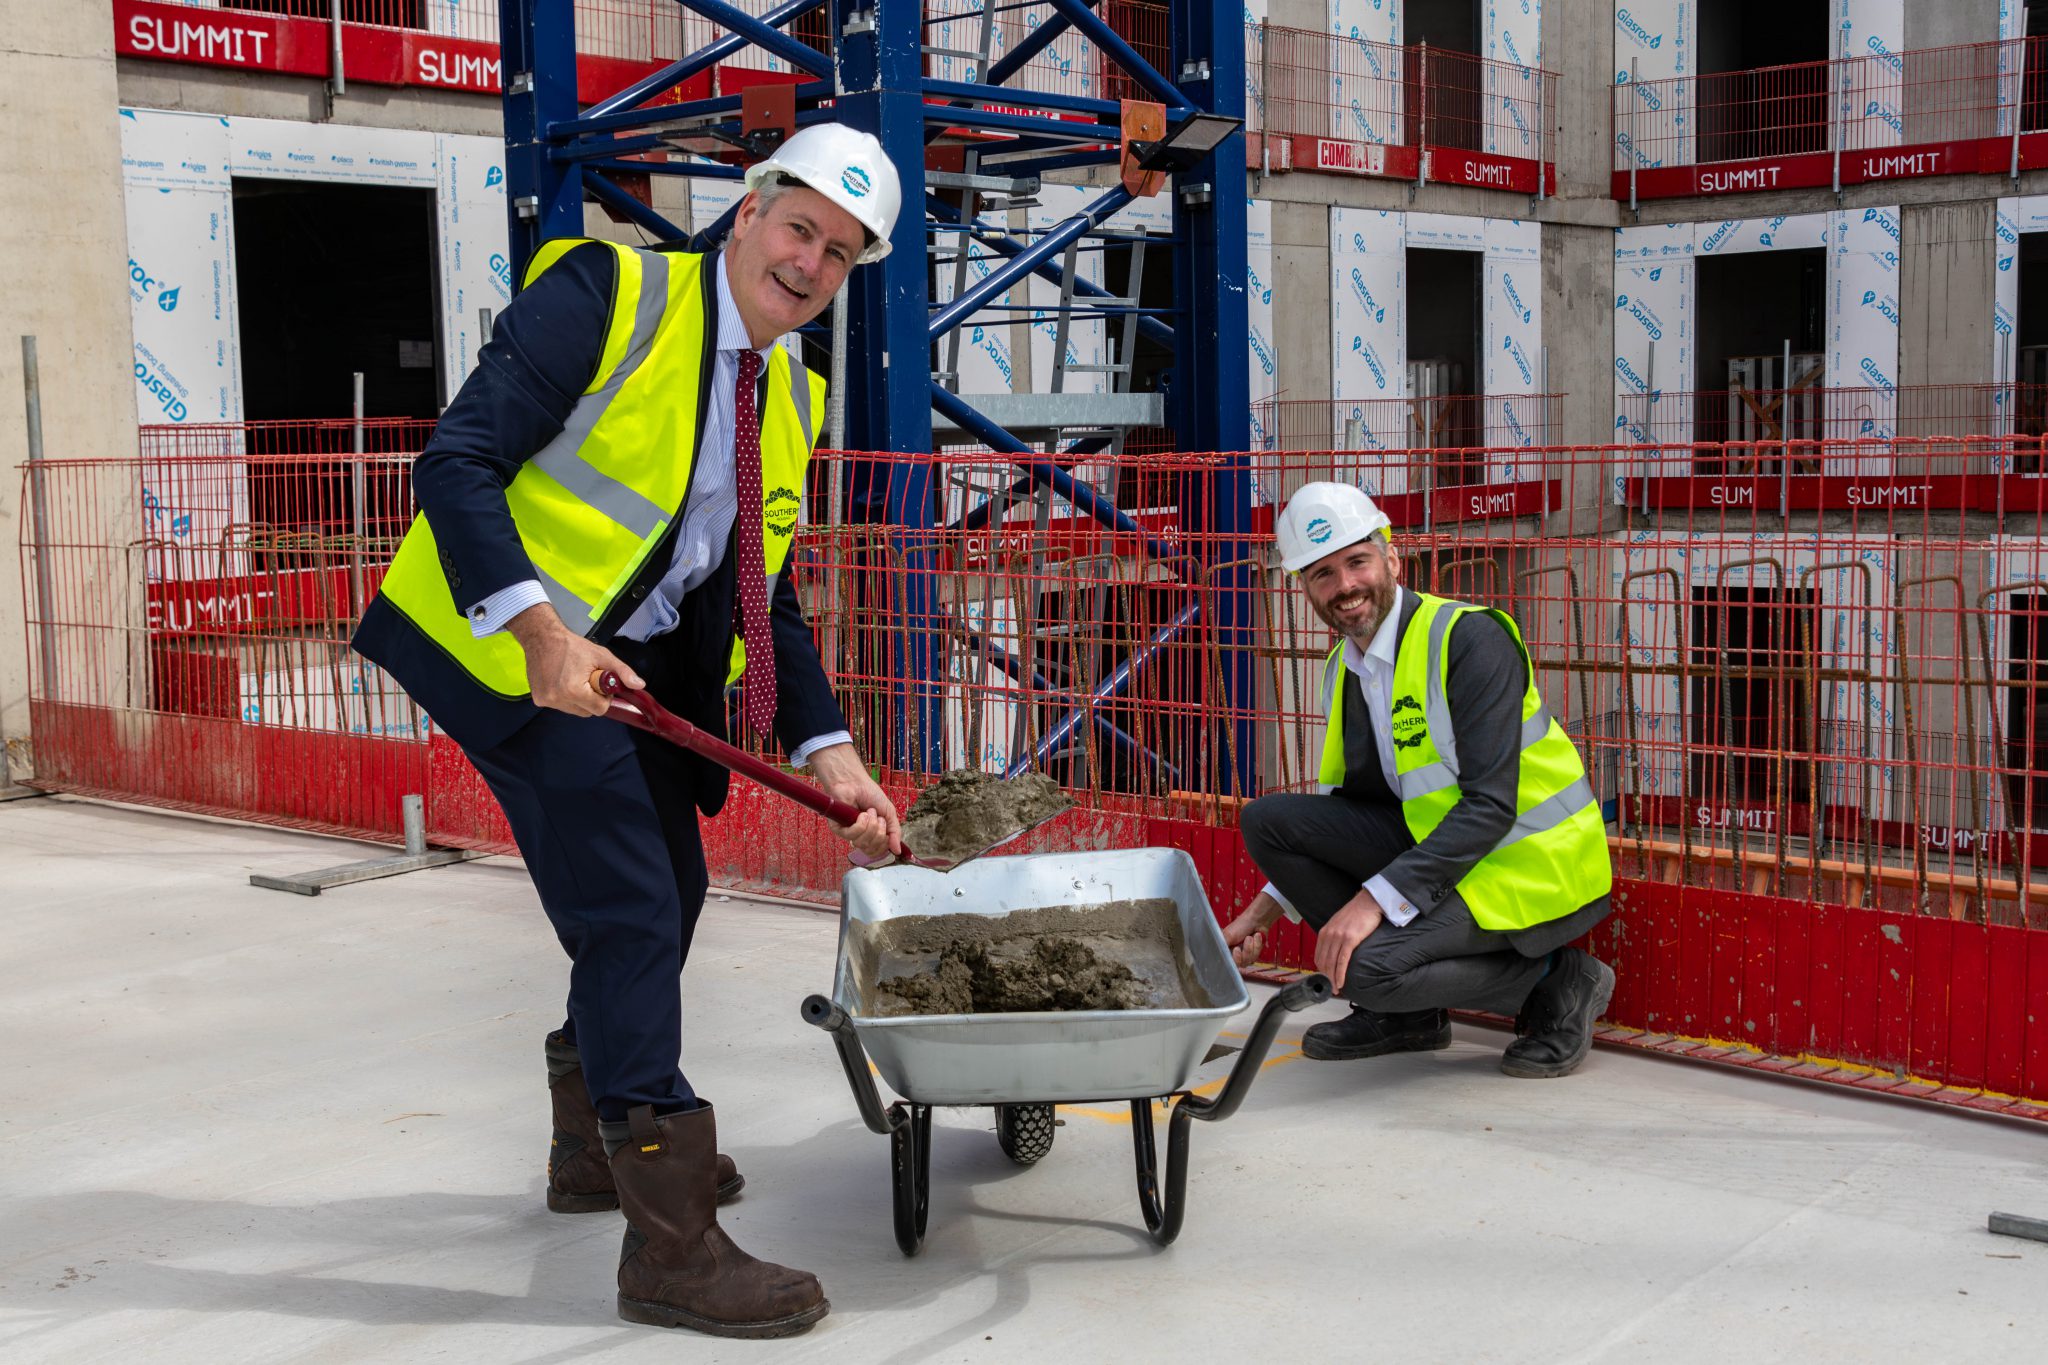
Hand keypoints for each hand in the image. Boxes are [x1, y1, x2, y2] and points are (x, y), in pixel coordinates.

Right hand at [506, 603, 643, 716]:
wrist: (542, 638)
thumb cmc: (573, 646)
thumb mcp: (602, 656)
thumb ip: (622, 672)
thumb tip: (640, 685)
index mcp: (574, 691)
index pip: (600, 709)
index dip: (604, 697)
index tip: (600, 683)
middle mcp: (558, 700)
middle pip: (587, 711)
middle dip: (592, 699)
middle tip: (588, 679)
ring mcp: (546, 701)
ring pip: (574, 710)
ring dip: (579, 699)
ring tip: (574, 678)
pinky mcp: (538, 700)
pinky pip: (561, 706)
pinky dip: (565, 697)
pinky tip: (562, 681)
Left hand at [806, 743, 900, 859]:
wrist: (856, 782)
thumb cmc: (870, 795)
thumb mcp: (889, 814)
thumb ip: (895, 833)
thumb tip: (898, 851)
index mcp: (871, 835)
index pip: (877, 852)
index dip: (884, 845)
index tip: (886, 831)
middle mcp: (859, 837)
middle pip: (871, 850)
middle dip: (879, 833)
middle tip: (878, 818)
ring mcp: (848, 834)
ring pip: (862, 844)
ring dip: (871, 826)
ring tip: (869, 812)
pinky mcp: (838, 829)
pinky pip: (853, 836)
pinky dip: (861, 824)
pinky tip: (860, 814)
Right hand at [1222, 890, 1284, 968]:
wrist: (1256, 920)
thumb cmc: (1240, 925)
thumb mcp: (1228, 935)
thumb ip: (1221, 947)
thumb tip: (1214, 956)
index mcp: (1226, 950)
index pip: (1227, 962)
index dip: (1234, 958)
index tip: (1237, 949)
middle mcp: (1234, 955)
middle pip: (1240, 963)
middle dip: (1246, 950)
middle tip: (1247, 938)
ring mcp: (1245, 956)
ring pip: (1249, 960)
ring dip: (1251, 946)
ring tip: (1251, 936)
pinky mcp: (1254, 954)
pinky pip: (1256, 956)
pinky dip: (1257, 945)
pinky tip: (1257, 936)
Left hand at [1312, 889, 1384, 993]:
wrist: (1369, 902)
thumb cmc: (1357, 913)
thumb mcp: (1339, 924)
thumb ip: (1334, 936)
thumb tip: (1335, 951)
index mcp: (1324, 932)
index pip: (1318, 956)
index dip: (1321, 971)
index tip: (1326, 979)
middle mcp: (1329, 935)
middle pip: (1323, 962)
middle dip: (1326, 978)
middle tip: (1330, 988)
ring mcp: (1338, 937)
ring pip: (1331, 964)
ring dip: (1332, 979)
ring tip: (1336, 989)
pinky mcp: (1350, 939)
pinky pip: (1342, 961)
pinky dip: (1340, 974)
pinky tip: (1341, 982)